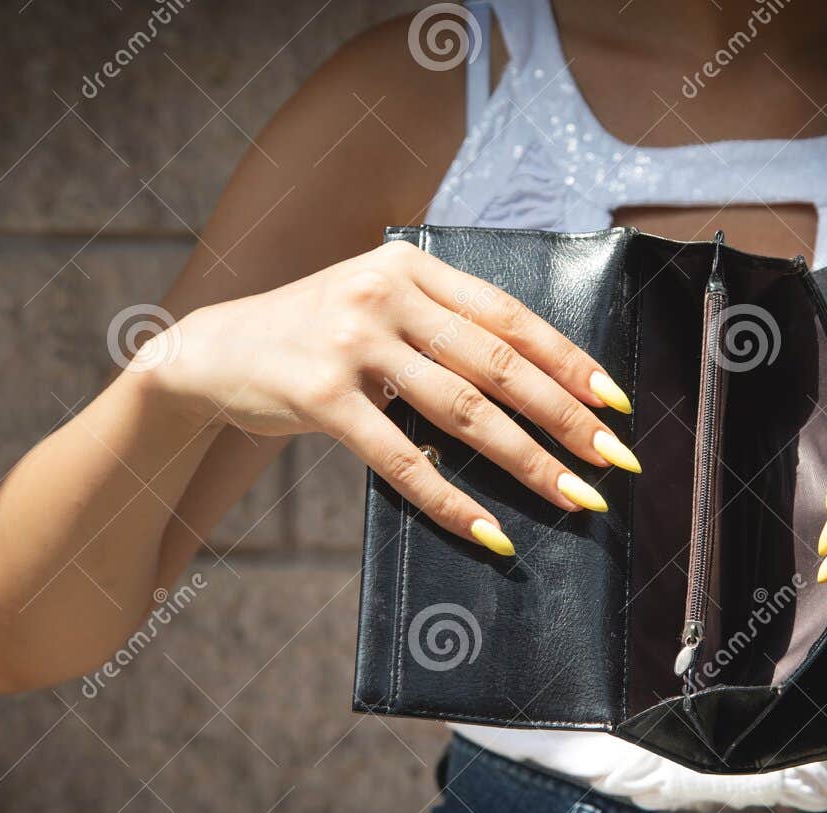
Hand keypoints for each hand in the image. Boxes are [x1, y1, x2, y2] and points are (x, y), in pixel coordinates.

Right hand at [141, 240, 639, 555]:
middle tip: (614, 460)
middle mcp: (384, 295)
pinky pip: (401, 459)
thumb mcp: (376, 304)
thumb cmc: (315, 335)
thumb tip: (534, 379)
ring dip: (529, 462)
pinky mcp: (320, 396)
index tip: (616, 402)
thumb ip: (440, 322)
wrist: (211, 351)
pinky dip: (451, 500)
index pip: (510, 315)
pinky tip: (490, 531)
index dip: (569, 360)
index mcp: (411, 268)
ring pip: (463, 412)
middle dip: (566, 418)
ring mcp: (352, 344)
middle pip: (500, 365)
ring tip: (577, 498)